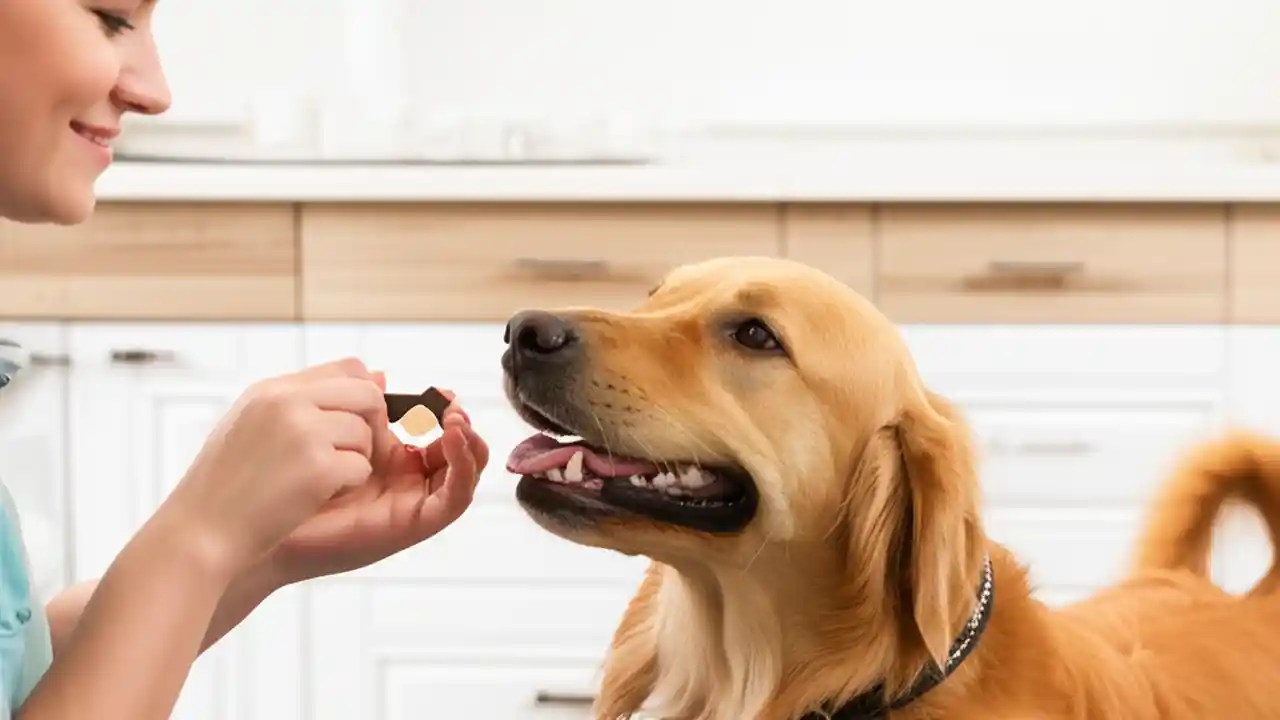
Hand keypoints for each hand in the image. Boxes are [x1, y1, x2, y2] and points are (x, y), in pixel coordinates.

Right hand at [161, 358, 387, 579]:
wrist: (198, 533)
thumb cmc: (226, 488)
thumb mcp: (253, 427)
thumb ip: (310, 401)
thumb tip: (380, 377)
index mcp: (271, 390)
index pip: (347, 368)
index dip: (363, 397)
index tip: (357, 423)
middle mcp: (287, 403)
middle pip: (367, 395)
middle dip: (370, 427)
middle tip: (346, 457)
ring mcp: (303, 433)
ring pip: (366, 435)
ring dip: (353, 462)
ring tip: (314, 482)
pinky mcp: (318, 467)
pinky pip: (362, 469)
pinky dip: (346, 489)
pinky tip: (312, 498)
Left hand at [265, 389, 488, 584]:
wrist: (256, 521)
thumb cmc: (282, 481)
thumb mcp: (326, 429)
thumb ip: (355, 403)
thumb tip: (378, 375)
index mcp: (391, 461)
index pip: (434, 434)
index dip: (443, 412)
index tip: (441, 392)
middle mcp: (406, 483)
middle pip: (457, 455)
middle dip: (462, 426)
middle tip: (451, 406)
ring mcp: (411, 504)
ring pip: (464, 476)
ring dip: (470, 445)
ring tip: (456, 421)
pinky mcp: (412, 524)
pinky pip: (453, 499)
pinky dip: (462, 468)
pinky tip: (453, 441)